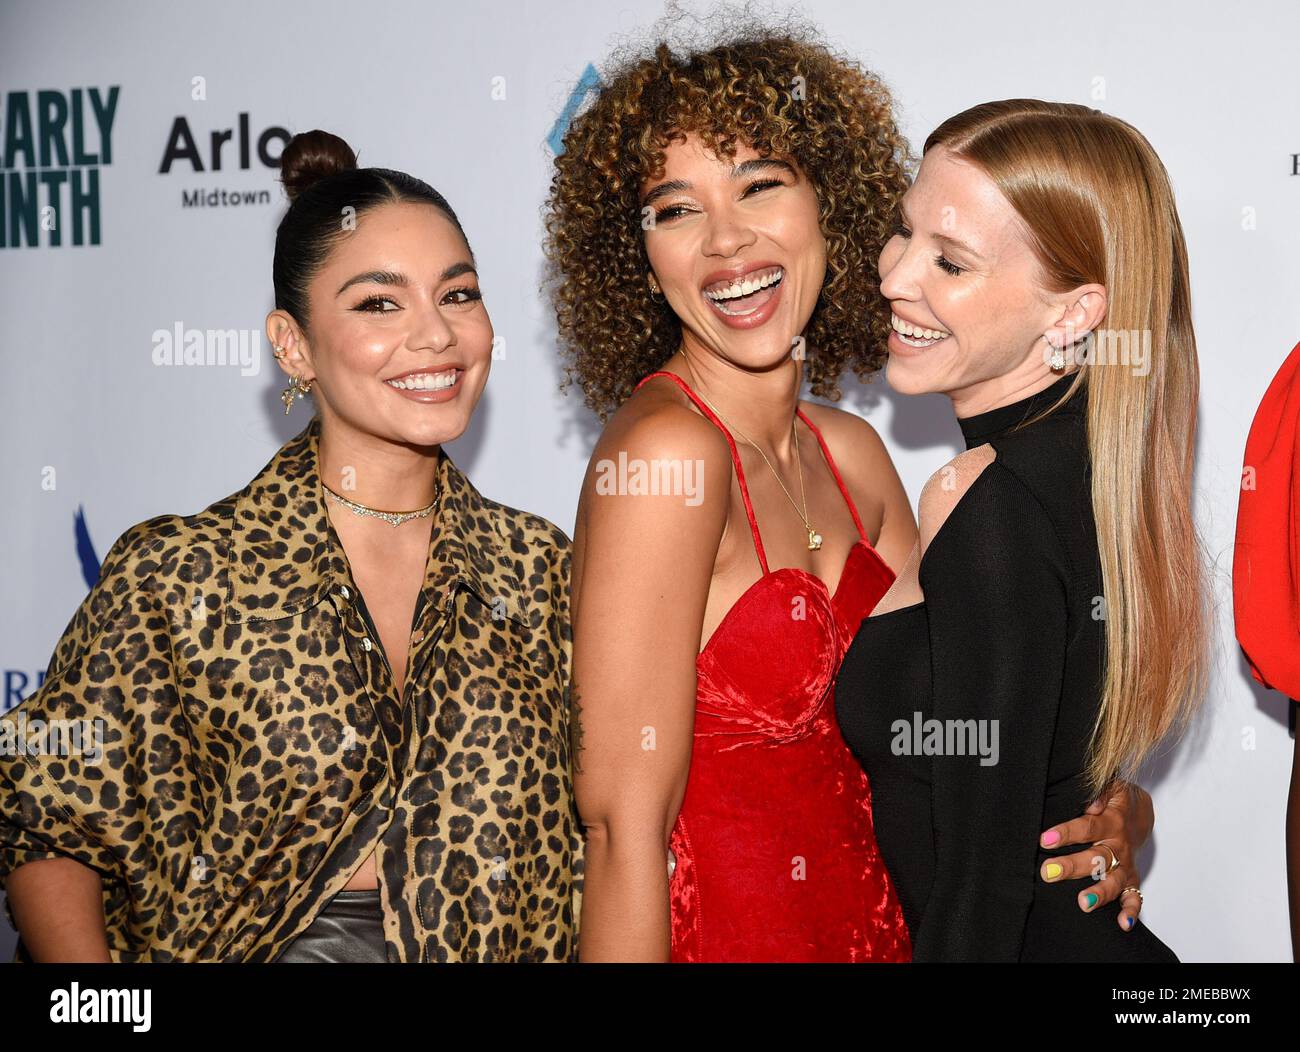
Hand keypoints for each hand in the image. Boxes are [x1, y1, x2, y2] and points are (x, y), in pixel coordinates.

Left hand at [1037, 780, 1152, 930]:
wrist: (1137, 812)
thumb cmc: (1113, 799)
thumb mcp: (1110, 787)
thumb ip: (1099, 791)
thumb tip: (1092, 802)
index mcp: (1110, 821)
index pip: (1087, 827)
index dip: (1067, 833)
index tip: (1045, 839)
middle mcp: (1118, 845)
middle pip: (1096, 858)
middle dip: (1072, 866)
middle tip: (1049, 872)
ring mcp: (1125, 864)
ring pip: (1113, 881)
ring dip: (1099, 892)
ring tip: (1083, 902)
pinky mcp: (1131, 879)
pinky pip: (1134, 898)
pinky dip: (1130, 912)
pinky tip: (1122, 924)